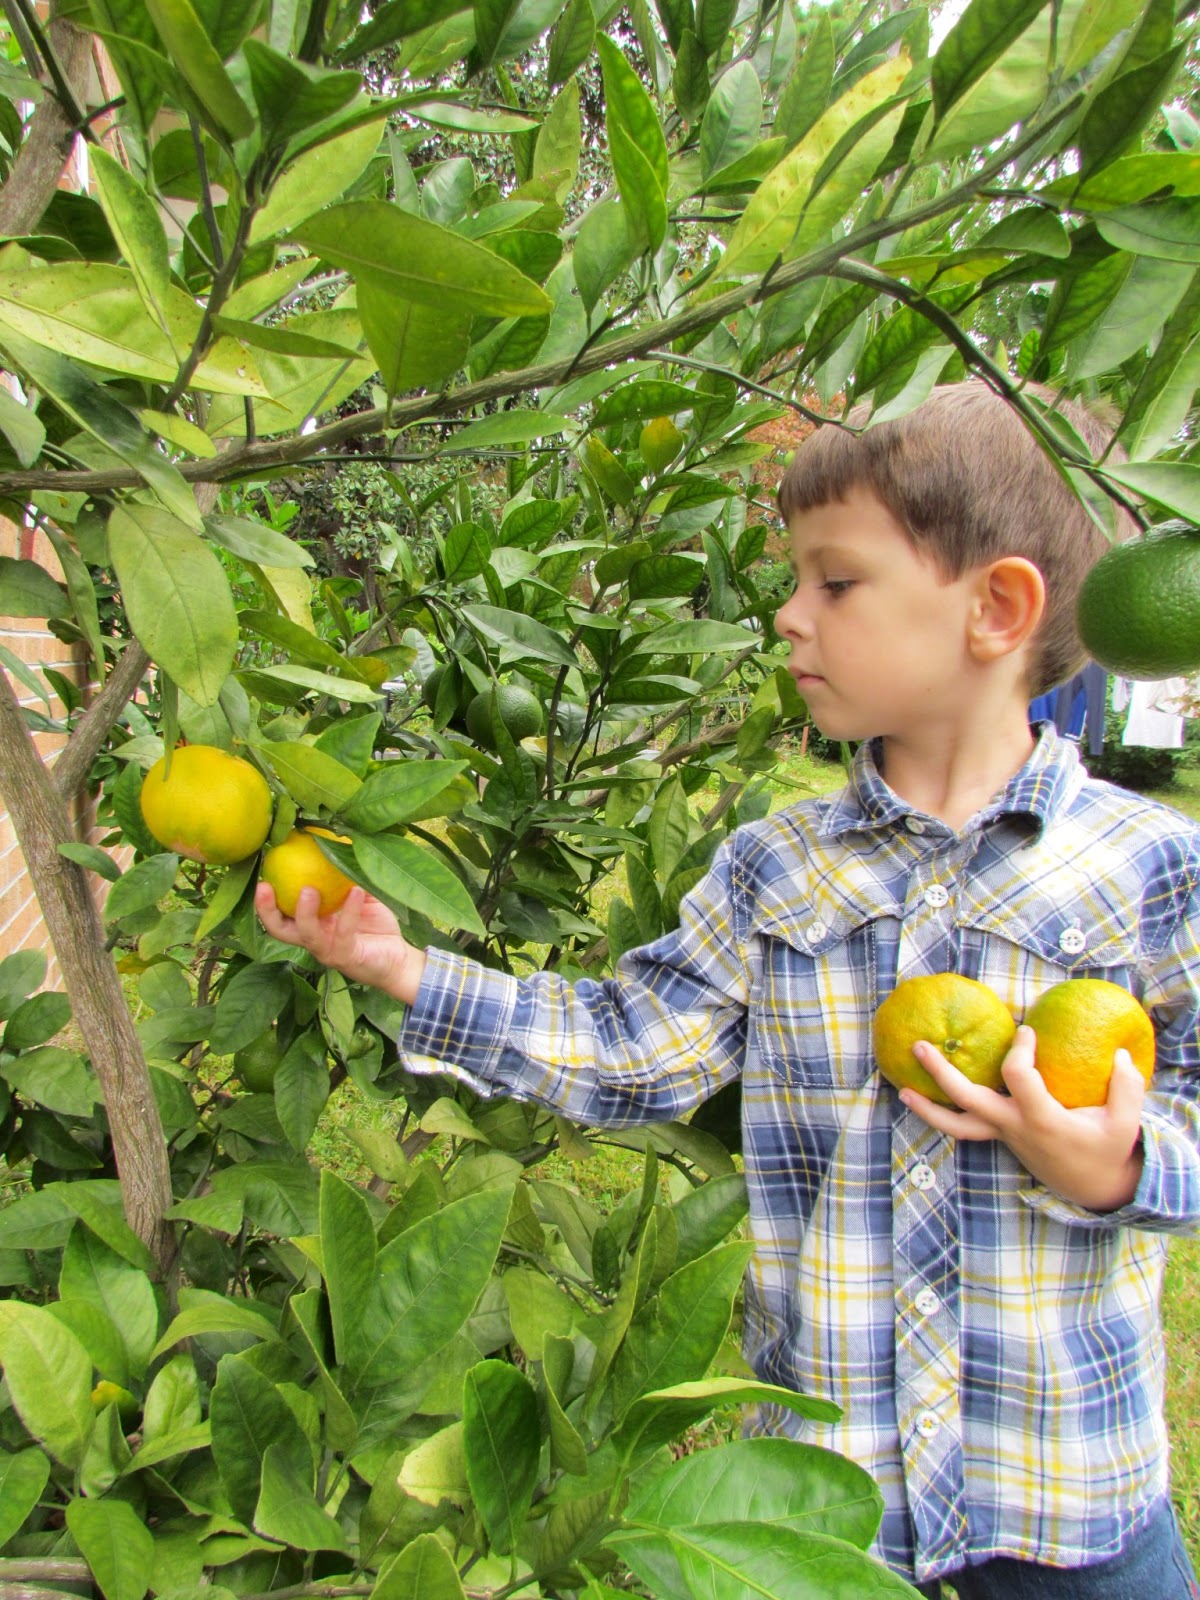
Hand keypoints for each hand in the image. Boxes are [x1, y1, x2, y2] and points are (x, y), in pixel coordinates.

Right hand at [254, 882, 426, 1003]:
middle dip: (267, 910)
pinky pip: (345, 934)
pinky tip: (355, 891)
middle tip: (264, 886)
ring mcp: (328, 951)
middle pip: (280, 930)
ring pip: (308, 935)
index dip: (265, 898)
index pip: (280, 914)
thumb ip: (345, 874)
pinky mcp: (348, 957)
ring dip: (305, 913)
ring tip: (308, 889)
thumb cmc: (375, 924)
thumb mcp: (359, 894)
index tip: (260, 872)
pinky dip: (350, 912)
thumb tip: (336, 839)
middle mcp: (313, 939)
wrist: (399, 958)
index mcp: (311, 923)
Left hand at [899, 1024, 1146, 1212]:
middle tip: (919, 1046)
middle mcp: (1014, 1127)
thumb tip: (1121, 1054)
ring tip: (901, 1091)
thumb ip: (1127, 1089)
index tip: (1026, 1030)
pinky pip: (964, 1128)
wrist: (1094, 1188)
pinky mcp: (999, 1138)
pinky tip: (923, 1097)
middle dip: (941, 1074)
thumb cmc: (1106, 1150)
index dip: (1019, 1051)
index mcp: (1042, 1119)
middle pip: (968, 1102)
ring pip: (956, 1127)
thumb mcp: (1125, 1124)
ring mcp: (1003, 1136)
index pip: (1019, 1078)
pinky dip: (942, 1115)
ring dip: (927, 1109)